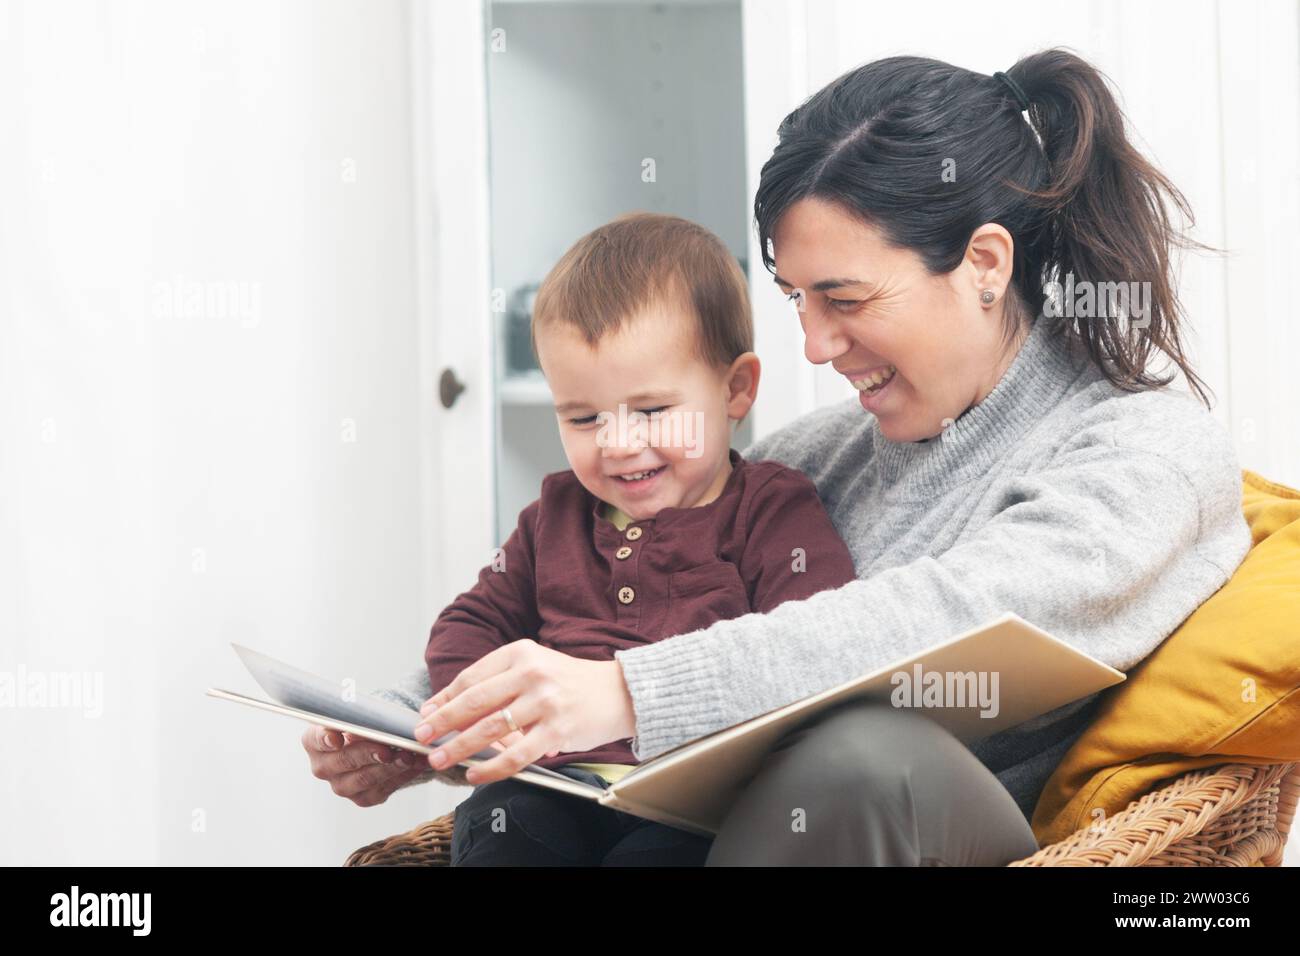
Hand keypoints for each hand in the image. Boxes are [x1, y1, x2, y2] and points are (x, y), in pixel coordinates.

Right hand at [301, 724, 430, 806]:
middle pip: (345, 761)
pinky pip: (383, 788)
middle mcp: (323, 767)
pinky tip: (416, 764)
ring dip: (390, 766)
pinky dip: (402, 775)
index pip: (316, 739)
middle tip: (387, 749)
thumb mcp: (357, 712)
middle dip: (368, 753)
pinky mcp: (363, 798)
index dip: (326, 739)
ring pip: (366, 778)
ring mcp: (341, 786)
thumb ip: (359, 715)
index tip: (337, 738)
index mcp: (314, 740)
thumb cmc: (363, 721)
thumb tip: (372, 721)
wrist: (376, 739)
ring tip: (409, 756)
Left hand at [413, 639, 636, 784]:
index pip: (471, 678)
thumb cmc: (568, 682)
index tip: (425, 715)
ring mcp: (545, 701)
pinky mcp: (557, 729)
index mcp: (520, 652)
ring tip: (440, 760)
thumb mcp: (533, 667)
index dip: (444, 699)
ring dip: (459, 748)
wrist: (618, 692)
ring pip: (491, 729)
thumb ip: (496, 683)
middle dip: (442, 723)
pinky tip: (475, 775)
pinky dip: (491, 768)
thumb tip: (448, 708)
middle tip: (421, 738)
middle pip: (474, 701)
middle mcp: (531, 673)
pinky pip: (516, 755)